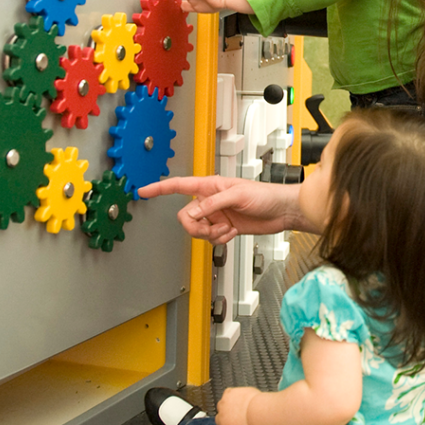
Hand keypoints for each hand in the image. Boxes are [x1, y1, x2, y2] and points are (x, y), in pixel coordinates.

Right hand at [138, 176, 310, 241]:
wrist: (281, 212)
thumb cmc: (266, 195)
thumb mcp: (238, 195)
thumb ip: (214, 203)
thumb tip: (194, 211)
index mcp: (211, 186)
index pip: (179, 185)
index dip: (160, 188)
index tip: (143, 191)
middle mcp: (211, 200)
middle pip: (186, 216)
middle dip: (196, 226)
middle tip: (211, 227)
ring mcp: (217, 215)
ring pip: (197, 230)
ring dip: (211, 234)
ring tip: (226, 229)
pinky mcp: (224, 228)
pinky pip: (210, 239)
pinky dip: (220, 239)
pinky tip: (232, 232)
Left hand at [216, 386, 261, 424]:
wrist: (258, 412)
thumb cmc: (257, 401)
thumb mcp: (249, 391)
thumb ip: (242, 394)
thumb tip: (245, 398)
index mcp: (228, 394)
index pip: (226, 396)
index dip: (231, 402)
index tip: (238, 405)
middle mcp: (222, 404)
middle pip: (220, 408)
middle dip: (226, 411)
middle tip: (237, 415)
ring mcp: (222, 417)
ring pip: (218, 420)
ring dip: (224, 422)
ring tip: (236, 424)